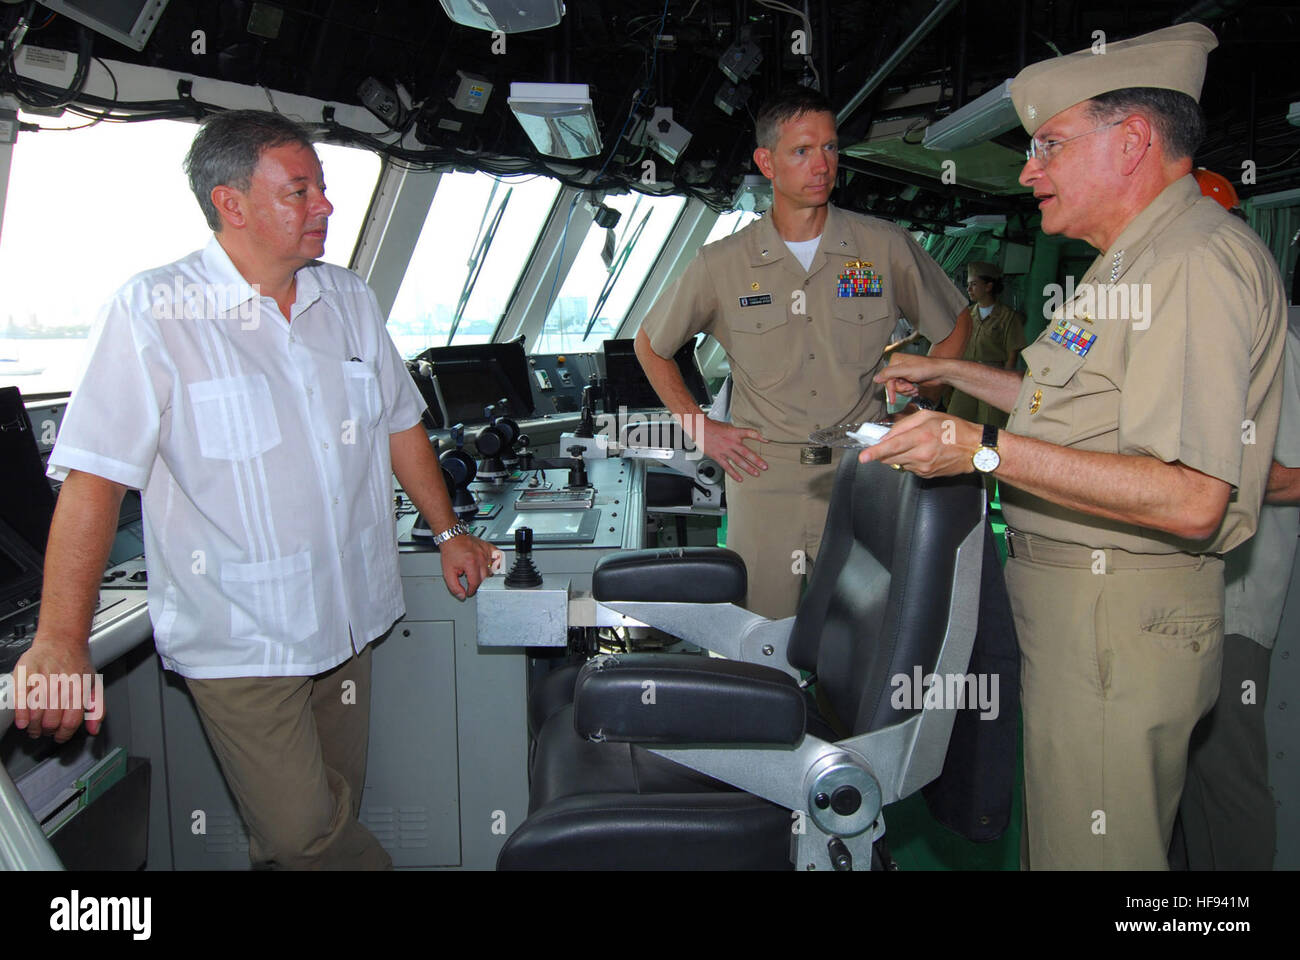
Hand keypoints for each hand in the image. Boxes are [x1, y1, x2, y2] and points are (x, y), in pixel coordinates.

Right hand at [11, 641, 100, 742]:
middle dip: (47, 731)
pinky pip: (21, 697)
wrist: (62, 639)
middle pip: (51, 720)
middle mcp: (62, 684)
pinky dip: (21, 713)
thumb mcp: (94, 684)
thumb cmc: (77, 663)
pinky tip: (22, 722)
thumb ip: (97, 708)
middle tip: (45, 731)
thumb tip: (94, 729)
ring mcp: (43, 678)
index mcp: (79, 689)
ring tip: (34, 728)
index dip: (64, 734)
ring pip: (36, 712)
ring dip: (34, 726)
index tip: (59, 737)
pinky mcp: (26, 672)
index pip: (71, 721)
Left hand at [439, 534, 500, 599]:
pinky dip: (495, 563)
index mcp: (471, 564)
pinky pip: (498, 558)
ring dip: (485, 575)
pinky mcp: (489, 547)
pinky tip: (489, 566)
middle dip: (478, 584)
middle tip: (472, 583)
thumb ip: (454, 586)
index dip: (471, 590)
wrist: (452, 537)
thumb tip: (462, 595)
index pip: (476, 584)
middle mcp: (480, 558)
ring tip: (478, 574)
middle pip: (485, 578)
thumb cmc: (450, 551)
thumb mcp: (447, 572)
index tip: (468, 591)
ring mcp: (486, 552)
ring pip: (492, 570)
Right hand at [689, 417, 768, 482]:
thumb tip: (742, 435)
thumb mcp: (727, 426)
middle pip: (746, 452)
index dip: (759, 437)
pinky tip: (739, 478)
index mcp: (734, 432)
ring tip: (756, 473)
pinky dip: (734, 473)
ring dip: (748, 468)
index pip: (750, 433)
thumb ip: (736, 432)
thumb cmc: (712, 426)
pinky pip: (727, 467)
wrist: (700, 428)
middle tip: (764, 466)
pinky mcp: (718, 456)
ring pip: (739, 461)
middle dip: (757, 460)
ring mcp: (725, 450)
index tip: (766, 441)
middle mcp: (731, 442)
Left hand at [858, 410, 981, 477]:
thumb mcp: (929, 416)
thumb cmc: (954, 429)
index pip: (892, 446)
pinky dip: (909, 460)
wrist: (974, 449)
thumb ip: (904, 424)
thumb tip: (886, 436)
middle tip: (888, 443)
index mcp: (921, 436)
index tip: (863, 457)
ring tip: (915, 444)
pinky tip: (922, 452)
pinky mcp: (926, 475)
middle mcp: (921, 454)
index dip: (875, 452)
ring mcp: (923, 467)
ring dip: (898, 454)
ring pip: (898, 462)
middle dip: (883, 451)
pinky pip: (909, 467)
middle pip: (890, 457)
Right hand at [875, 354, 951, 406]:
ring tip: (914, 388)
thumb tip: (875, 378)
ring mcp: (904, 373)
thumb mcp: (905, 370)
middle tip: (910, 387)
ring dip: (906, 391)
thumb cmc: (926, 368)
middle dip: (902, 389)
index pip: (886, 378)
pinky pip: (904, 389)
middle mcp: (898, 366)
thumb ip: (889, 374)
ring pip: (898, 388)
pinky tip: (916, 389)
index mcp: (895, 360)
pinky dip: (910, 391)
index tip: (892, 399)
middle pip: (892, 384)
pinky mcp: (909, 379)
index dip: (891, 389)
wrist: (940, 372)